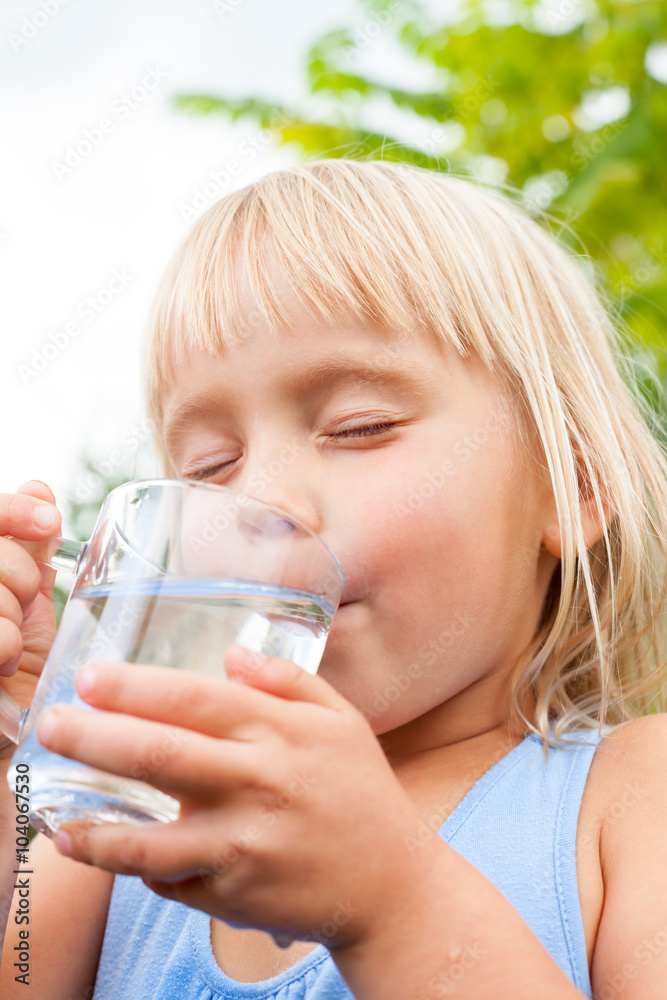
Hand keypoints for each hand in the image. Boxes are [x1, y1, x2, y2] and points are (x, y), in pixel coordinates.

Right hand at [0, 481, 61, 758]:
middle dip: (17, 574)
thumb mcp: (28, 608)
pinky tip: (2, 668)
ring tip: (9, 649)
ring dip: (7, 617)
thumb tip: (39, 486)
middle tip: (24, 607)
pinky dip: (2, 646)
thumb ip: (27, 549)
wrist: (14, 751)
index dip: (11, 510)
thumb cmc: (20, 679)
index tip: (50, 520)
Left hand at [35, 647, 428, 946]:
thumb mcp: (340, 720)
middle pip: (157, 756)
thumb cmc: (361, 792)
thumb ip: (288, 680)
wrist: (391, 886)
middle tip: (50, 724)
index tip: (89, 678)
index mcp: (280, 733)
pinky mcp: (232, 896)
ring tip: (54, 815)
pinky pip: (167, 880)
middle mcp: (257, 785)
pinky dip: (133, 867)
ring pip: (147, 840)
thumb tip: (231, 654)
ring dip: (90, 827)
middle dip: (91, 737)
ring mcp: (241, 847)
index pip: (192, 698)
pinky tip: (105, 849)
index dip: (133, 686)